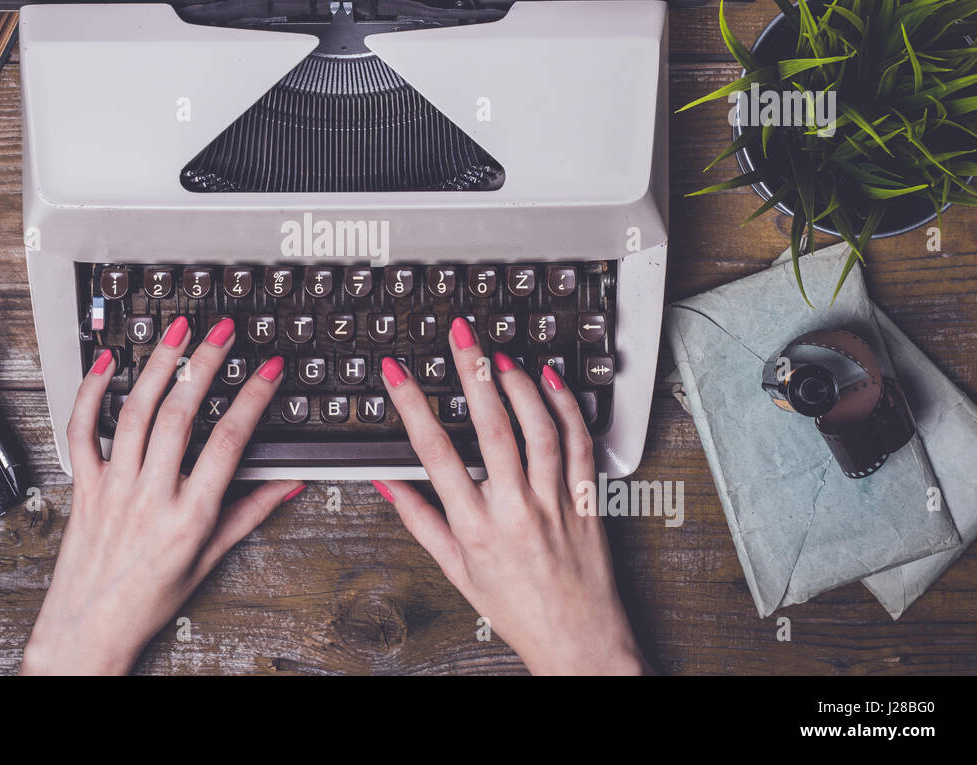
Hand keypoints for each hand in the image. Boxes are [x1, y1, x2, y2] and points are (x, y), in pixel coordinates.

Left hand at [21, 316, 302, 674]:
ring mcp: (113, 487)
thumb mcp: (210, 559)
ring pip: (135, 412)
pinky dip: (91, 392)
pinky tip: (108, 363)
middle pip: (180, 414)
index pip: (229, 442)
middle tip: (224, 330)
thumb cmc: (149, 600)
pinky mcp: (83, 486)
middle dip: (206, 363)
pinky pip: (82, 431)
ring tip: (178, 331)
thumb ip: (251, 514)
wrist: (89, 630)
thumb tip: (289, 484)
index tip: (269, 369)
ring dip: (158, 364)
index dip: (253, 399)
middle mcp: (150, 496)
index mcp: (189, 517)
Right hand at [376, 317, 648, 675]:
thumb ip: (421, 521)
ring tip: (499, 353)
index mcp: (475, 527)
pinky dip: (566, 406)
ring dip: (519, 383)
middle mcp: (516, 510)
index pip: (435, 454)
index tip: (396, 372)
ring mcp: (556, 503)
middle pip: (493, 428)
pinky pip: (581, 444)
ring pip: (541, 429)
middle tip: (460, 333)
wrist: (579, 643)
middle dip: (472, 372)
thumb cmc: (516, 609)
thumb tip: (388, 484)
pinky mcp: (588, 501)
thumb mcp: (456, 571)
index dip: (412, 405)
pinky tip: (550, 379)